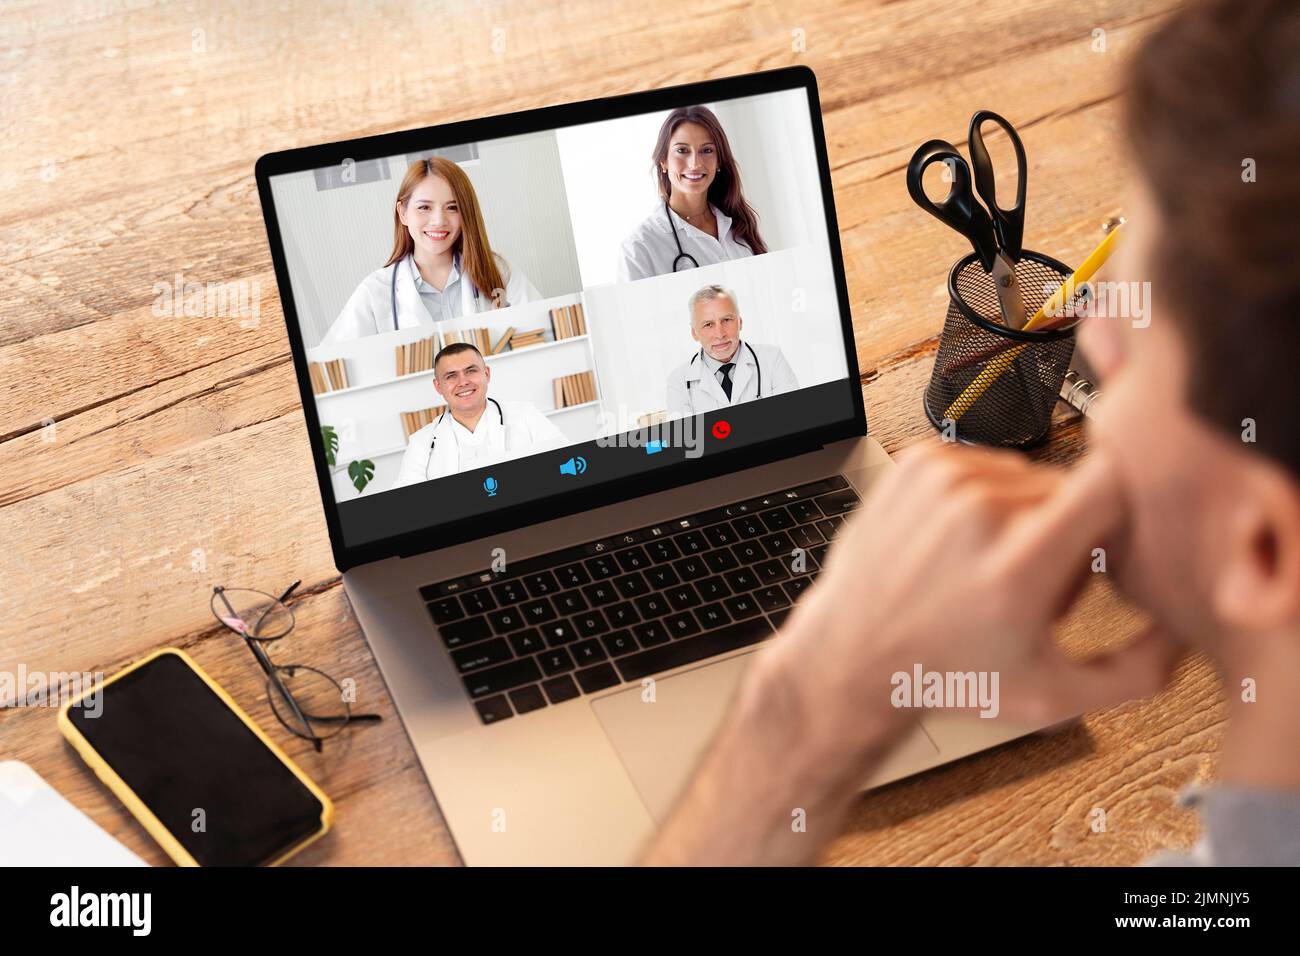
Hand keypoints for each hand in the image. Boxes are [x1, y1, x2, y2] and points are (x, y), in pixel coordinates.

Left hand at [756, 442, 1182, 764]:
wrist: (854, 653)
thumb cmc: (949, 676)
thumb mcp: (1052, 695)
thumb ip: (1139, 669)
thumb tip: (1184, 626)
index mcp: (1019, 564)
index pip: (1110, 482)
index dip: (1121, 510)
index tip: (1106, 542)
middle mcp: (979, 513)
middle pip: (1070, 488)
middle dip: (1068, 529)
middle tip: (1033, 580)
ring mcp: (942, 481)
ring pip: (1026, 475)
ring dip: (1023, 511)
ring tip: (990, 563)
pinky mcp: (917, 462)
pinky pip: (984, 462)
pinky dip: (982, 495)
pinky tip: (959, 542)